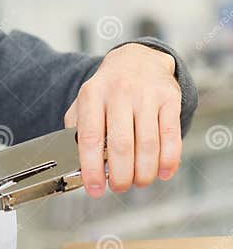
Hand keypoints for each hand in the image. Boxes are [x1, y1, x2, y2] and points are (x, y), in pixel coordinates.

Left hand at [64, 43, 181, 197]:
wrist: (138, 59)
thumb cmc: (108, 89)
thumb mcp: (84, 102)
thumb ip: (78, 131)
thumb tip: (80, 168)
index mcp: (92, 96)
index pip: (90, 139)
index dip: (92, 169)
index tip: (94, 189)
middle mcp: (119, 93)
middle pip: (121, 145)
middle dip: (121, 176)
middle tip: (120, 187)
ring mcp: (146, 95)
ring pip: (148, 144)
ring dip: (144, 172)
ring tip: (139, 181)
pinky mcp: (170, 99)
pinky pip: (171, 136)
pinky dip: (169, 160)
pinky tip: (162, 172)